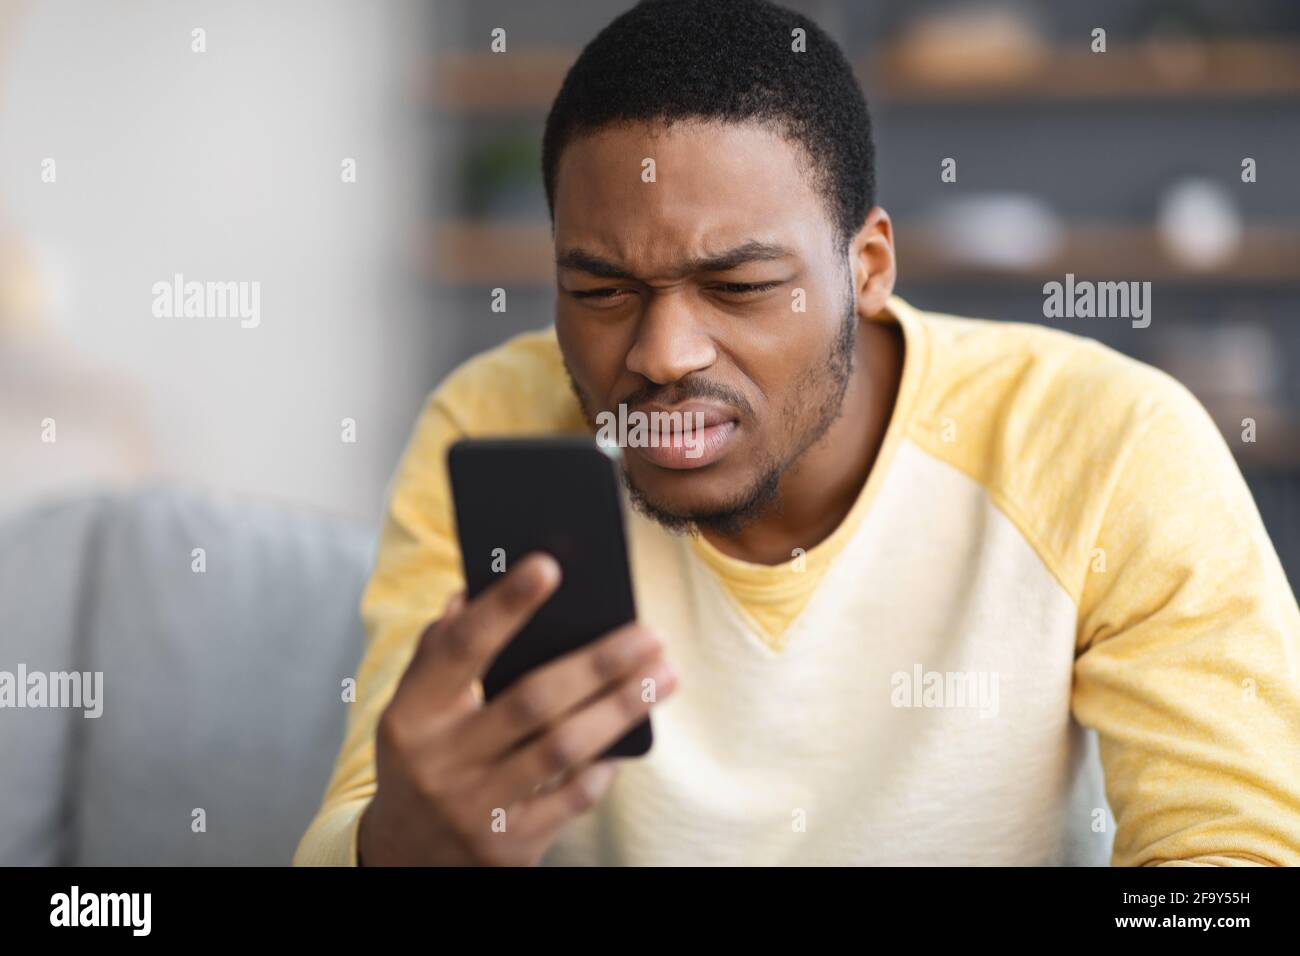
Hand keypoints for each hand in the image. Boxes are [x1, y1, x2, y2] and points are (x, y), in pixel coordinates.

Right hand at [357, 552, 676, 864]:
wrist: (404, 859)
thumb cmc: (423, 759)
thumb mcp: (413, 708)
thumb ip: (440, 651)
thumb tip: (471, 590)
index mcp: (412, 713)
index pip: (462, 647)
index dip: (504, 605)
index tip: (548, 566)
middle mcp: (439, 761)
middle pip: (532, 699)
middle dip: (600, 663)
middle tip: (651, 634)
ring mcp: (473, 807)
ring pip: (562, 747)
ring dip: (622, 707)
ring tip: (665, 675)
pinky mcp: (506, 847)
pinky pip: (570, 799)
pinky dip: (604, 765)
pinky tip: (632, 735)